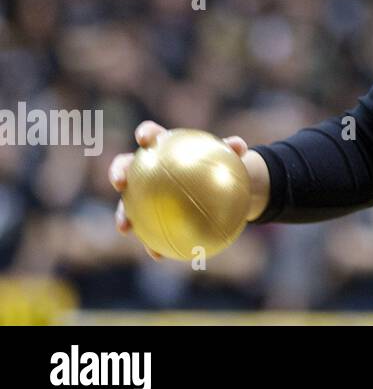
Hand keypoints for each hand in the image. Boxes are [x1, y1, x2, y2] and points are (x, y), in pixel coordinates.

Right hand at [108, 121, 250, 260]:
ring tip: (125, 227)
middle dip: (118, 172)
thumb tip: (240, 146)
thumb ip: (231, 149)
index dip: (145, 133)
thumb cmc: (218, 164)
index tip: (144, 139)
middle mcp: (147, 169)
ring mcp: (143, 193)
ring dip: (122, 215)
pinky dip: (151, 243)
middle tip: (120, 183)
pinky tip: (158, 254)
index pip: (151, 135)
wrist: (216, 186)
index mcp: (164, 147)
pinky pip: (147, 229)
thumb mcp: (228, 157)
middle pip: (125, 166)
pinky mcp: (148, 216)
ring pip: (126, 203)